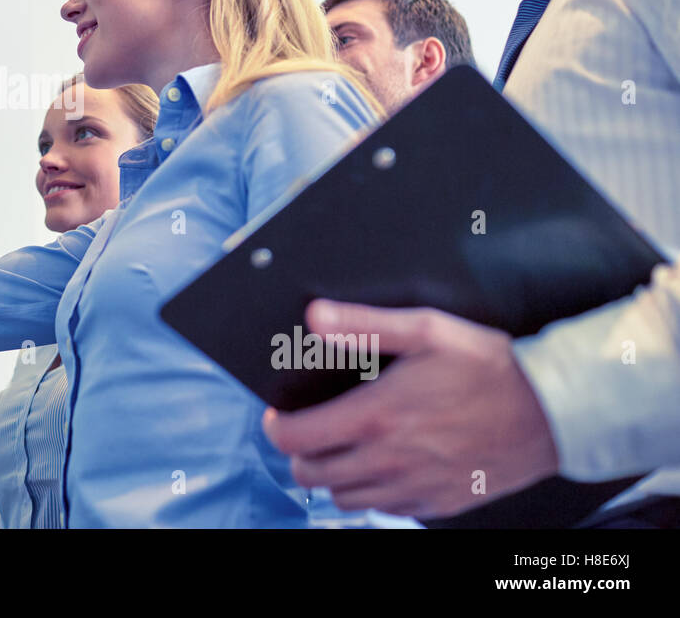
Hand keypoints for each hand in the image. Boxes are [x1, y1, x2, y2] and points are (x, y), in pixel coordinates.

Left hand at [261, 299, 559, 518]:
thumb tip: (314, 317)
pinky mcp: (437, 505)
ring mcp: (413, 488)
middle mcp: (388, 460)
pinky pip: (386, 511)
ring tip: (347, 447)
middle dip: (300, 453)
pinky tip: (387, 464)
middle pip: (311, 475)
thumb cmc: (490, 366)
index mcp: (376, 417)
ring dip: (335, 475)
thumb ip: (364, 324)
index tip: (279, 415)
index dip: (276, 428)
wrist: (552, 411)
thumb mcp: (426, 329)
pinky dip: (374, 492)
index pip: (295, 439)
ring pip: (344, 498)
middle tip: (311, 430)